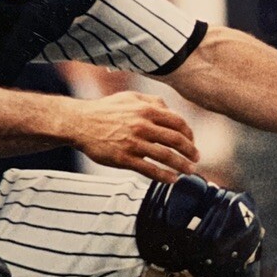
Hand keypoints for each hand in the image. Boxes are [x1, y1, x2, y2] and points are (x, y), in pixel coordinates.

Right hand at [68, 93, 199, 181]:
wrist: (80, 123)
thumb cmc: (105, 110)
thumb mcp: (130, 97)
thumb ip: (152, 101)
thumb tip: (170, 110)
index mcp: (147, 110)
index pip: (178, 123)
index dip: (190, 135)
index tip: (192, 143)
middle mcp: (143, 125)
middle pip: (176, 140)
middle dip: (190, 152)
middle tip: (196, 160)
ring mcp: (134, 143)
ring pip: (166, 156)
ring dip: (181, 165)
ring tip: (188, 171)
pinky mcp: (124, 158)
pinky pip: (150, 169)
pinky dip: (164, 176)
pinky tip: (172, 179)